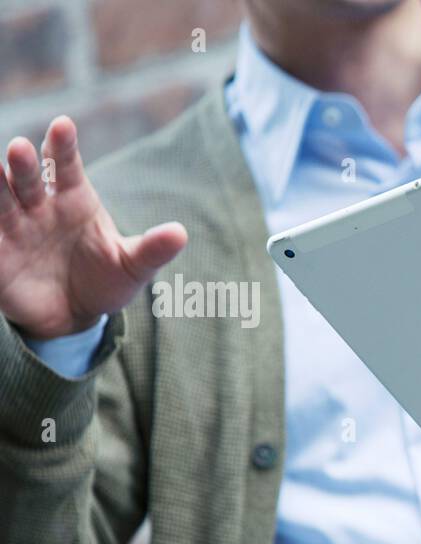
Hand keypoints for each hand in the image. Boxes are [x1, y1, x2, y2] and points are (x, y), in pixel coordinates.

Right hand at [0, 116, 186, 339]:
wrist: (77, 317)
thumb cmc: (106, 281)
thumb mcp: (133, 267)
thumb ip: (152, 249)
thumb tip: (180, 234)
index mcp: (74, 199)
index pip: (66, 165)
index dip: (63, 145)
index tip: (63, 125)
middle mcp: (39, 206)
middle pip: (28, 178)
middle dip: (22, 164)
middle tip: (19, 148)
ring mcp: (14, 228)